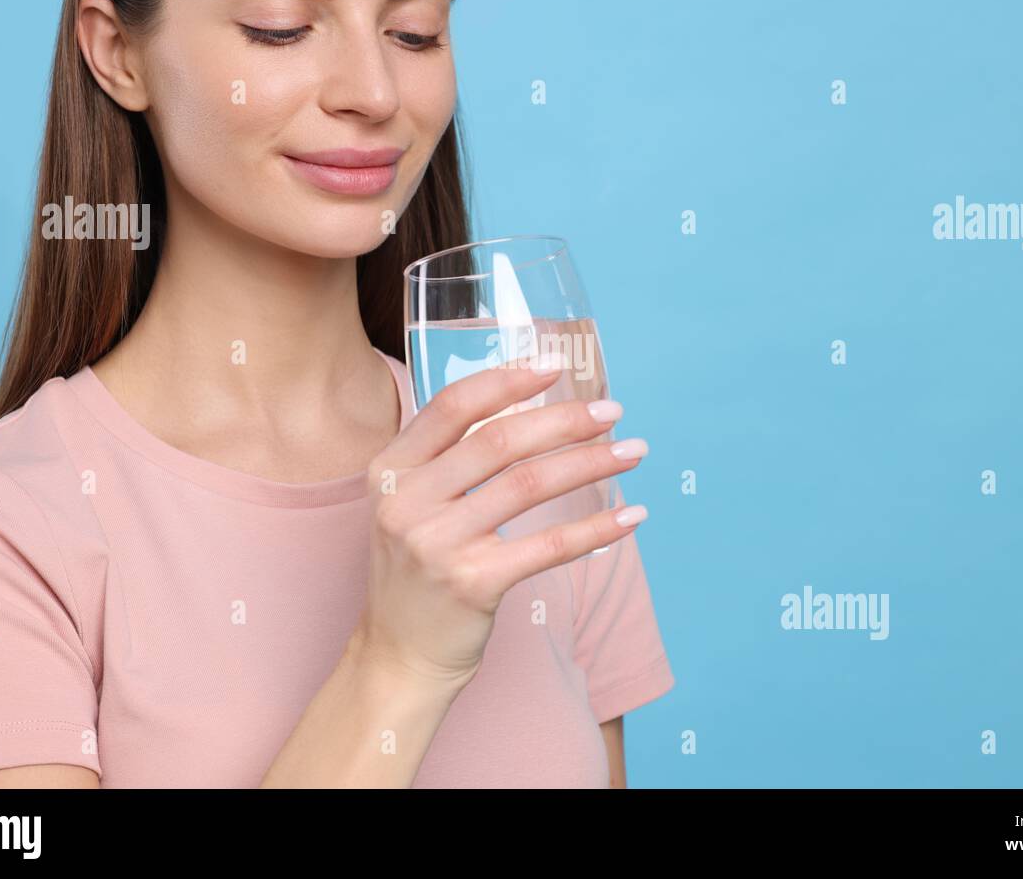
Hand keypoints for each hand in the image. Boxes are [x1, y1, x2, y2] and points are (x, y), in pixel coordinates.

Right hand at [353, 353, 646, 690]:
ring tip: (631, 452)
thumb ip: (449, 459)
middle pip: (499, 441)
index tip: (555, 367)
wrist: (398, 654)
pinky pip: (548, 546)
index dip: (507, 380)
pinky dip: (595, 527)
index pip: (452, 406)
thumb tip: (527, 406)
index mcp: (391, 469)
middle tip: (613, 412)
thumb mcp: (410, 504)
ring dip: (590, 464)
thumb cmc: (418, 569)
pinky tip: (630, 516)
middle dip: (565, 420)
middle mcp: (408, 501)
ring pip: (529, 485)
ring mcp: (438, 543)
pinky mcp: (473, 583)